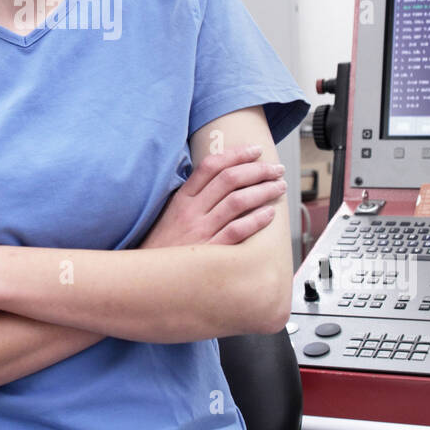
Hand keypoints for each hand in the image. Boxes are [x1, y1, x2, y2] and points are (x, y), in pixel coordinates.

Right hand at [139, 144, 286, 248]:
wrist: (150, 278)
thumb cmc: (164, 247)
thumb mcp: (171, 214)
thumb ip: (193, 197)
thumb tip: (221, 178)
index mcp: (182, 199)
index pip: (211, 166)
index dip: (236, 154)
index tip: (255, 150)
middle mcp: (191, 211)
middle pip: (229, 179)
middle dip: (257, 170)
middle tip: (276, 169)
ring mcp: (201, 231)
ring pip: (237, 201)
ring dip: (263, 191)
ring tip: (278, 187)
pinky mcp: (210, 251)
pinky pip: (237, 230)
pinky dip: (256, 220)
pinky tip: (269, 214)